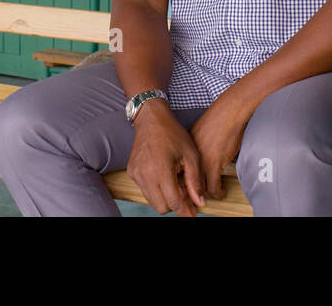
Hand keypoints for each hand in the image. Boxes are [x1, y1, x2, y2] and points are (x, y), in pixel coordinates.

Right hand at [126, 99, 206, 216]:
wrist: (151, 119)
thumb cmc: (172, 133)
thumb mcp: (191, 155)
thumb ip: (194, 181)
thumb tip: (199, 202)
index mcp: (161, 170)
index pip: (173, 202)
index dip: (185, 211)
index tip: (194, 213)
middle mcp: (145, 174)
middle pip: (161, 207)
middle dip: (175, 205)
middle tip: (186, 194)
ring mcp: (136, 174)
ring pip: (152, 201)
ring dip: (165, 198)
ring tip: (176, 184)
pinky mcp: (131, 172)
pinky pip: (144, 190)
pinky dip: (155, 190)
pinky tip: (165, 177)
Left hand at [189, 93, 251, 199]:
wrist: (229, 112)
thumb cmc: (218, 120)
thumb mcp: (200, 134)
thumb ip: (196, 148)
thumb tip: (197, 161)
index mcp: (183, 149)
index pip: (178, 171)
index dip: (183, 182)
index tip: (189, 188)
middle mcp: (188, 156)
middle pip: (185, 182)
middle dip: (191, 192)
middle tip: (197, 197)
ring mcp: (200, 161)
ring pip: (198, 188)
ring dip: (205, 194)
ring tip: (211, 194)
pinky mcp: (213, 164)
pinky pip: (213, 188)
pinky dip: (218, 192)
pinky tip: (222, 191)